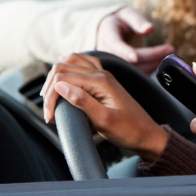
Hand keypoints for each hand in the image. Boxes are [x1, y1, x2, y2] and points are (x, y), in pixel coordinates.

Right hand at [40, 53, 167, 160]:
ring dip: (57, 75)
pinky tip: (64, 83)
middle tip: (48, 110)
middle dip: (49, 86)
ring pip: (71, 60)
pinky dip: (68, 70)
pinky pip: (82, 64)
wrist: (147, 135)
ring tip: (50, 96)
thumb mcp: (105, 121)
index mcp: (101, 81)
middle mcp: (101, 73)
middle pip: (63, 66)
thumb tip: (60, 86)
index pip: (63, 79)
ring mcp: (103, 74)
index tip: (50, 117)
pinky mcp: (103, 80)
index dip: (51, 97)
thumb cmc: (129, 131)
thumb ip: (82, 102)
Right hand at [96, 7, 173, 73]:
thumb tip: (149, 29)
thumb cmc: (119, 21)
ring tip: (168, 54)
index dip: (125, 52)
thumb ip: (137, 20)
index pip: (116, 46)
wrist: (108, 32)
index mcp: (108, 36)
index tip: (135, 56)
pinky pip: (136, 74)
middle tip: (170, 49)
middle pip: (129, 60)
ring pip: (133, 70)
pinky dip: (150, 70)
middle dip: (150, 57)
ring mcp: (114, 64)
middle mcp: (108, 53)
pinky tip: (161, 62)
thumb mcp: (127, 14)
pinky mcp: (122, 71)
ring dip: (153, 65)